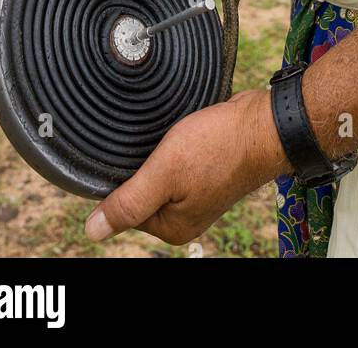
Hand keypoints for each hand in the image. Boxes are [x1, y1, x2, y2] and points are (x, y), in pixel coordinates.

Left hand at [84, 89, 287, 244]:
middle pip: (143, 190)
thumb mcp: (165, 173)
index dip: (125, 176)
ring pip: (162, 172)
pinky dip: (179, 146)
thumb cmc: (218, 147)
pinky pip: (180, 161)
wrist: (265, 124)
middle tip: (166, 143)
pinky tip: (188, 134)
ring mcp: (200, 194)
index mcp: (173, 227)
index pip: (125, 207)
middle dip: (146, 162)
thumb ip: (128, 203)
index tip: (143, 154)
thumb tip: (92, 232)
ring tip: (181, 137)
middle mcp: (186, 216)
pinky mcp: (210, 172)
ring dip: (163, 152)